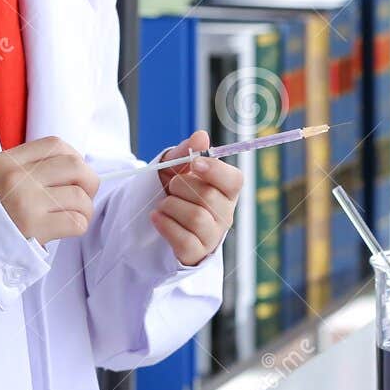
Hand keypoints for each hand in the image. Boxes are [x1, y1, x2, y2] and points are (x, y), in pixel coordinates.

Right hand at [0, 136, 98, 244]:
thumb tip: (74, 165)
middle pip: (75, 166)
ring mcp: (26, 202)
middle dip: (88, 182)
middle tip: (83, 196)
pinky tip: (69, 228)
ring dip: (85, 209)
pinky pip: (76, 221)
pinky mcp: (34, 228)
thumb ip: (28, 167)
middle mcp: (16, 177)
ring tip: (74, 215)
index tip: (72, 175)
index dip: (74, 157)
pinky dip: (80, 225)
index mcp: (6, 161)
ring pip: (80, 196)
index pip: (55, 144)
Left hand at [152, 130, 242, 265]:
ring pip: (196, 218)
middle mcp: (224, 213)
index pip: (234, 180)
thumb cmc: (172, 189)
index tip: (194, 163)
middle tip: (172, 187)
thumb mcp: (174, 166)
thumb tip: (201, 136)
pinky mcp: (196, 253)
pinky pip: (185, 241)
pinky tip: (157, 217)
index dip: (215, 171)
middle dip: (181, 187)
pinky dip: (166, 226)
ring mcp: (212, 235)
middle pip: (208, 197)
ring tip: (163, 204)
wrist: (155, 215)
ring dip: (171, 206)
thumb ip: (186, 151)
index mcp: (225, 190)